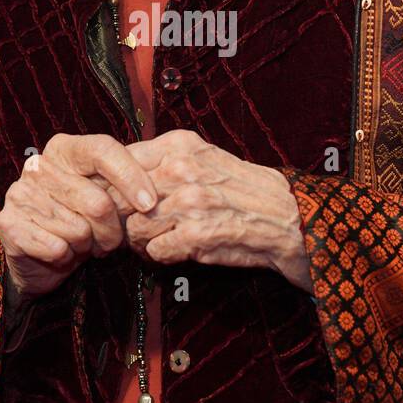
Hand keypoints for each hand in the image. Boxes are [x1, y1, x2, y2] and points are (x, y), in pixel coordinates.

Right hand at [0, 133, 157, 302]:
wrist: (40, 258)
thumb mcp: (105, 195)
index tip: (150, 204)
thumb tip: (158, 184)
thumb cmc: (82, 220)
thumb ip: (126, 182)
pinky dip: (65, 257)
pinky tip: (61, 252)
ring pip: (78, 229)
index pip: (102, 150)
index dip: (130, 177)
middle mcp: (39, 166)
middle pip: (97, 201)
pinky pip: (56, 247)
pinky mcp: (7, 224)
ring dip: (88, 246)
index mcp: (65, 148)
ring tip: (80, 243)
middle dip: (112, 231)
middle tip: (108, 239)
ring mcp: (19, 193)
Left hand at [120, 130, 312, 291]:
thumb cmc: (245, 191)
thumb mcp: (204, 159)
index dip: (111, 186)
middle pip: (120, 197)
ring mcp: (189, 202)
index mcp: (180, 145)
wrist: (291, 219)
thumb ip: (165, 160)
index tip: (114, 201)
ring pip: (134, 228)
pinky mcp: (197, 234)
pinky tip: (176, 252)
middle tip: (132, 229)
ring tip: (158, 242)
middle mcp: (181, 168)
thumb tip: (118, 172)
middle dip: (123, 218)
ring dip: (141, 242)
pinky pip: (154, 251)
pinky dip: (161, 257)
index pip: (119, 161)